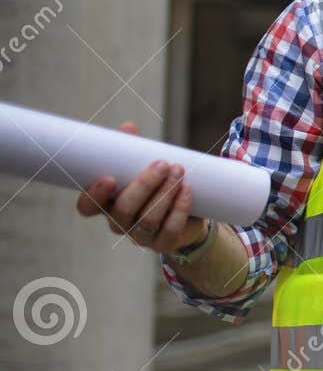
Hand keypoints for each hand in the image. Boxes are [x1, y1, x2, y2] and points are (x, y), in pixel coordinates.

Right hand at [74, 123, 206, 254]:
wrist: (188, 210)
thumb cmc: (156, 184)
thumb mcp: (142, 165)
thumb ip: (131, 148)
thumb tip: (127, 127)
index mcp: (105, 204)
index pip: (87, 207)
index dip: (94, 195)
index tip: (109, 178)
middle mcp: (118, 223)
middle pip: (123, 210)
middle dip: (144, 185)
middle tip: (163, 164)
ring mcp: (140, 237)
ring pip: (148, 220)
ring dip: (165, 194)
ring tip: (179, 171)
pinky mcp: (162, 244)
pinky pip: (169, 230)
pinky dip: (179, 209)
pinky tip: (187, 190)